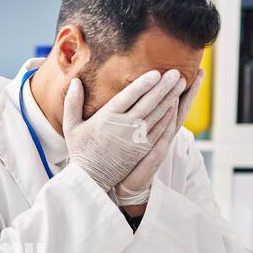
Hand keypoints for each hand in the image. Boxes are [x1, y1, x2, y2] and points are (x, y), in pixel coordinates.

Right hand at [62, 69, 184, 191]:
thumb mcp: (71, 126)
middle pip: (148, 102)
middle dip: (164, 86)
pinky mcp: (142, 149)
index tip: (156, 72)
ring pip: (157, 114)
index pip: (129, 96)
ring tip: (180, 84)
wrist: (91, 179)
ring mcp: (135, 138)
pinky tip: (175, 105)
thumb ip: (72, 103)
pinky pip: (159, 129)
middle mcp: (124, 126)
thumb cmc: (80, 151)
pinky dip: (168, 116)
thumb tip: (75, 81)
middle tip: (176, 73)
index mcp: (107, 117)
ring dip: (170, 98)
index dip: (144, 83)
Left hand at [115, 68, 203, 206]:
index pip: (173, 104)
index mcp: (158, 128)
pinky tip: (172, 105)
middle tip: (200, 71)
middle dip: (190, 89)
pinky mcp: (154, 153)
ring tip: (188, 80)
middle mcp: (163, 134)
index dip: (182, 89)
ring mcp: (161, 143)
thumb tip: (129, 98)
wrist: (127, 187)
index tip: (189, 71)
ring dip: (182, 100)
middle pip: (179, 107)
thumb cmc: (127, 161)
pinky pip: (163, 133)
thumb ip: (135, 118)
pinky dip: (169, 119)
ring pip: (174, 118)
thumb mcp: (134, 136)